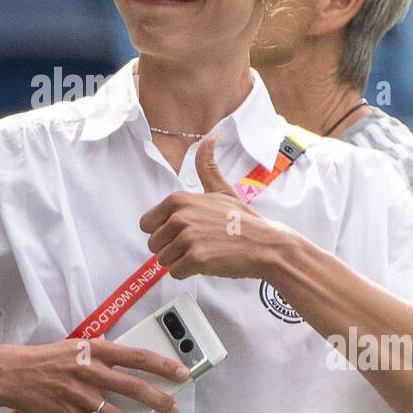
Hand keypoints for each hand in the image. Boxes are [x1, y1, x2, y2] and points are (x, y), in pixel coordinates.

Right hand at [0, 339, 186, 412]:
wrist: (14, 372)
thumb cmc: (49, 360)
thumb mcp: (78, 347)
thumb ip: (103, 356)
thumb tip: (130, 368)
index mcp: (95, 350)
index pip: (137, 357)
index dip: (163, 365)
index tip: (181, 373)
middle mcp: (90, 370)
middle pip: (134, 387)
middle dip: (159, 400)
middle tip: (172, 408)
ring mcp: (78, 393)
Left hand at [139, 135, 293, 279]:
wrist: (266, 245)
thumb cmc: (242, 220)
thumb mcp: (221, 189)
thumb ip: (207, 166)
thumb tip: (209, 139)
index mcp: (178, 200)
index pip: (146, 224)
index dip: (163, 231)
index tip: (182, 231)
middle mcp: (180, 217)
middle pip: (153, 244)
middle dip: (171, 248)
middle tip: (197, 244)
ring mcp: (188, 238)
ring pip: (163, 260)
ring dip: (181, 261)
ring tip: (203, 252)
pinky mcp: (196, 259)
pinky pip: (175, 273)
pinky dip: (188, 272)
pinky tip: (206, 263)